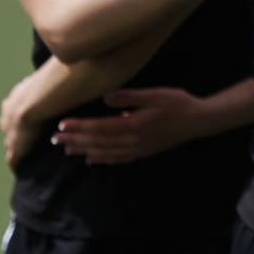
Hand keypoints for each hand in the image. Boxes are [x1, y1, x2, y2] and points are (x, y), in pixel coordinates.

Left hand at [0, 75, 41, 171]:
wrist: (34, 103)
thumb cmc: (44, 89)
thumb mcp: (43, 82)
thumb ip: (47, 85)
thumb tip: (60, 81)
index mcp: (12, 103)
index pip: (12, 113)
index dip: (19, 118)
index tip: (27, 121)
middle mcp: (7, 119)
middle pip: (9, 129)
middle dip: (15, 134)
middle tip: (27, 138)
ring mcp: (9, 134)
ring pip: (10, 144)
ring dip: (16, 148)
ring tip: (26, 154)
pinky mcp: (15, 148)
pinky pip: (13, 160)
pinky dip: (16, 164)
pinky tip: (21, 169)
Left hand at [52, 88, 207, 163]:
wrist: (198, 121)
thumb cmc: (178, 103)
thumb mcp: (155, 94)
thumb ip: (129, 97)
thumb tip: (105, 97)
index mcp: (134, 125)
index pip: (100, 127)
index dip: (80, 127)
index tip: (62, 125)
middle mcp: (133, 141)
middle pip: (98, 142)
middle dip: (75, 139)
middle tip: (55, 139)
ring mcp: (137, 149)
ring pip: (105, 152)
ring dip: (84, 150)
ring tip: (67, 148)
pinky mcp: (143, 153)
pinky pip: (117, 159)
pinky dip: (102, 159)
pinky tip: (91, 159)